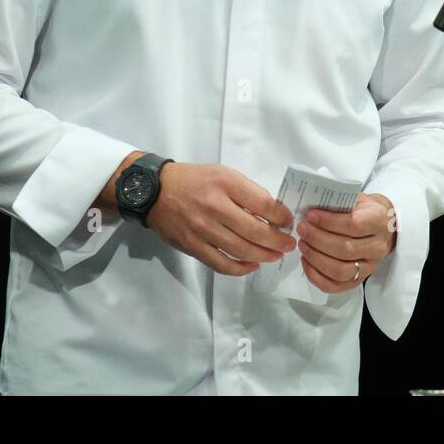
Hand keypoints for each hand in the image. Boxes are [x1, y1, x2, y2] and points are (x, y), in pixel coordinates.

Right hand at [147, 162, 296, 276]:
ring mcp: (203, 229)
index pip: (263, 204)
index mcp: (226, 184)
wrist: (154, 191)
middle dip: (278, 241)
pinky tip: (253, 266)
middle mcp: (215, 207)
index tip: (288, 222)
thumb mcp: (223, 174)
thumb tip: (273, 213)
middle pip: (255, 231)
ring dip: (264, 256)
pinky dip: (241, 268)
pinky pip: (222, 264)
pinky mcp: (193, 247)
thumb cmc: (194, 180)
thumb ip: (246, 192)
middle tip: (289, 244)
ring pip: (241, 250)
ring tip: (276, 255)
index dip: (282, 216)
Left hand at [297, 193, 396, 293]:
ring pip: (340, 271)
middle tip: (302, 229)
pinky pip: (334, 286)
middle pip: (345, 249)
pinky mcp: (358, 280)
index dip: (329, 222)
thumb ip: (338, 200)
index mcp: (378, 222)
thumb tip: (310, 203)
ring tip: (302, 244)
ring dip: (315, 258)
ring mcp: (369, 267)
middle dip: (318, 239)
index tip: (310, 216)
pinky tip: (306, 260)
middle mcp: (378, 247)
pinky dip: (315, 275)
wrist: (380, 227)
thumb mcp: (356, 198)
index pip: (353, 225)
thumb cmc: (363, 210)